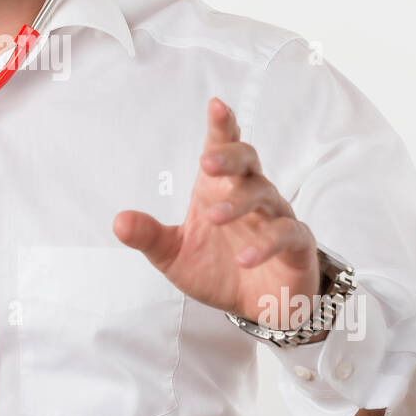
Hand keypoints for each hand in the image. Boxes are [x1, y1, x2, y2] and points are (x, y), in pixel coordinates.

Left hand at [113, 97, 320, 328]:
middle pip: (248, 162)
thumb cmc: (218, 270)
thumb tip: (118, 221)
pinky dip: (266, 243)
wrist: (256, 309)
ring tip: (214, 215)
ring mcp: (276, 218)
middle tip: (206, 161)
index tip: (216, 105)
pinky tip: (244, 258)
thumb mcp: (175, 256)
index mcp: (220, 189)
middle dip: (230, 156)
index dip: (222, 127)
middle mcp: (251, 196)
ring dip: (239, 202)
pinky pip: (287, 234)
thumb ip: (150, 237)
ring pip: (266, 194)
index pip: (223, 149)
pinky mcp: (297, 245)